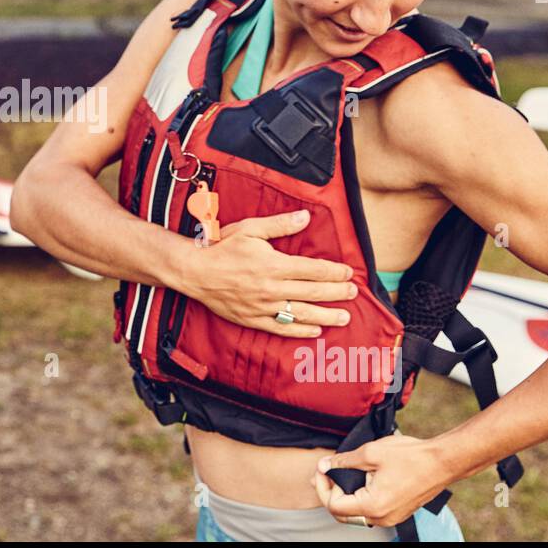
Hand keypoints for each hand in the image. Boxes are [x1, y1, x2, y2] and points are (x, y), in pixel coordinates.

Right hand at [178, 210, 357, 336]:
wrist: (194, 271)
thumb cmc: (221, 247)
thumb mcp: (250, 229)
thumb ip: (280, 225)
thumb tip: (306, 217)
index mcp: (273, 264)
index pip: (313, 270)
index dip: (334, 272)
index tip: (348, 273)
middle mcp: (272, 288)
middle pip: (313, 292)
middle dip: (337, 293)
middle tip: (353, 294)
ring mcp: (263, 306)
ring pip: (301, 313)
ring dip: (326, 316)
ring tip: (344, 317)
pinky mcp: (253, 319)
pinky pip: (281, 327)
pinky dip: (300, 330)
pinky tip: (315, 331)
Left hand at [310, 433, 454, 527]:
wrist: (442, 462)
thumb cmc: (411, 457)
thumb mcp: (371, 453)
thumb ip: (343, 462)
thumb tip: (324, 465)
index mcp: (373, 506)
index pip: (333, 505)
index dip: (322, 486)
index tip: (321, 470)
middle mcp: (381, 518)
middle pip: (342, 513)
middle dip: (330, 492)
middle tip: (325, 473)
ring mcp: (391, 517)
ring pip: (356, 514)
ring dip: (344, 496)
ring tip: (339, 474)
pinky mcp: (397, 512)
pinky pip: (370, 511)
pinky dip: (359, 497)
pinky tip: (357, 480)